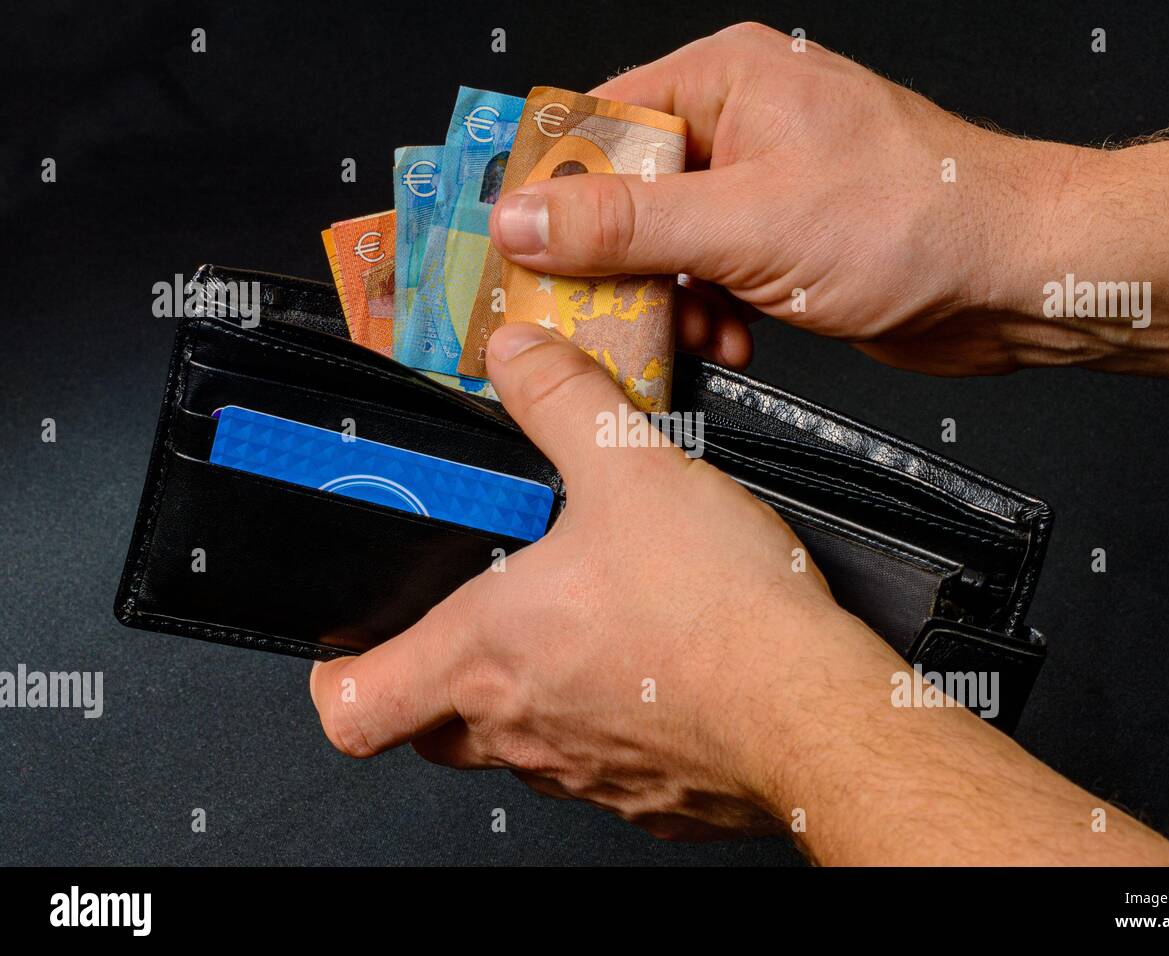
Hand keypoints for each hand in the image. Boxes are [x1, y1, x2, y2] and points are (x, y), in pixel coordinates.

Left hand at [309, 322, 891, 838]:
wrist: (812, 707)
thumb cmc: (718, 613)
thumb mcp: (628, 466)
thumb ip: (560, 400)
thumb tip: (518, 356)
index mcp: (489, 655)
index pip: (353, 706)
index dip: (339, 676)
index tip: (353, 649)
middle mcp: (525, 730)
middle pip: (434, 732)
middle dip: (441, 682)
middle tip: (481, 622)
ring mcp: (586, 776)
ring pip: (524, 750)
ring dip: (538, 698)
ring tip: (592, 632)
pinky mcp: (651, 801)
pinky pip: (606, 770)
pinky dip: (616, 727)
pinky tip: (663, 673)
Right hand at [488, 21, 1077, 376]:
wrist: (1015, 277)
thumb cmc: (922, 217)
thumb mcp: (747, 222)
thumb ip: (627, 225)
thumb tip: (530, 219)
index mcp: (726, 80)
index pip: (594, 124)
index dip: (545, 190)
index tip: (508, 247)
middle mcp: (740, 126)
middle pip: (622, 193)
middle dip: (609, 262)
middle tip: (584, 311)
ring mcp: (761, 188)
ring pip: (663, 247)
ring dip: (664, 300)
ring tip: (683, 329)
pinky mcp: (782, 244)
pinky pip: (709, 278)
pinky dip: (708, 315)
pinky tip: (731, 337)